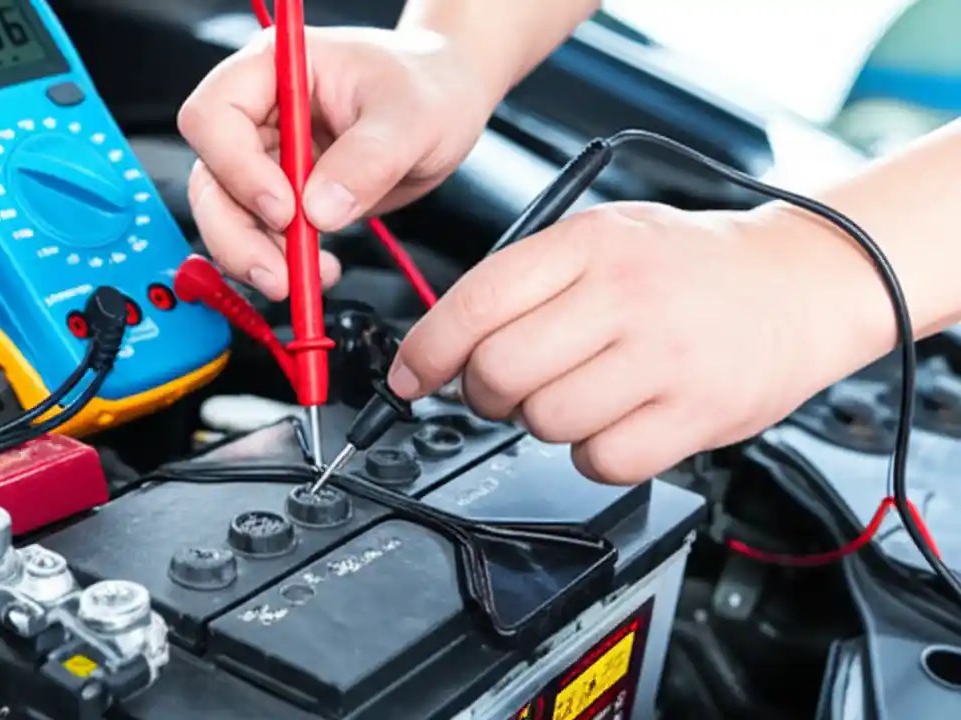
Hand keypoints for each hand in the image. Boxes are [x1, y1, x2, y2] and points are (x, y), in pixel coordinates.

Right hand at [179, 26, 501, 299]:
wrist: (447, 104)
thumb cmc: (430, 88)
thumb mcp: (411, 118)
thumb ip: (367, 160)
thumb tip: (320, 211)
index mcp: (272, 69)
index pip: (215, 116)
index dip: (237, 169)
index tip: (285, 209)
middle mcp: (257, 112)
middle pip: (211, 177)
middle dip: (236, 233)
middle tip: (278, 275)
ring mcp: (266, 156)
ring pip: (226, 214)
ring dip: (255, 256)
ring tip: (305, 278)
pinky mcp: (282, 194)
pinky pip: (259, 235)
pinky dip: (281, 262)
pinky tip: (320, 269)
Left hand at [387, 202, 879, 483]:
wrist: (802, 280)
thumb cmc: (691, 265)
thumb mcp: (604, 236)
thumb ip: (526, 280)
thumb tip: (441, 341)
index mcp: (589, 243)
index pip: (476, 301)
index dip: (426, 350)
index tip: (409, 376)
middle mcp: (623, 295)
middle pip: (499, 371)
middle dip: (482, 392)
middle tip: (501, 387)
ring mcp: (663, 356)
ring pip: (544, 421)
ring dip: (541, 421)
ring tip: (574, 395)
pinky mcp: (695, 413)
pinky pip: (601, 461)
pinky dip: (592, 455)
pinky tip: (614, 422)